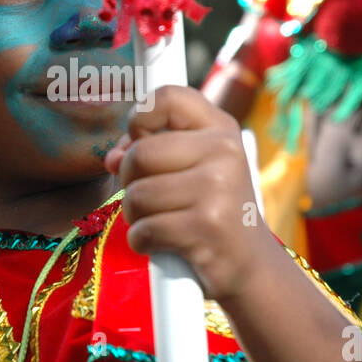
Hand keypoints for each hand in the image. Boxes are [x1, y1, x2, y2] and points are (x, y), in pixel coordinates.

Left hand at [104, 86, 276, 302]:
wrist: (250, 263)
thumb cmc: (211, 209)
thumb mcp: (193, 167)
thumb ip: (151, 150)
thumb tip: (112, 158)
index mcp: (220, 129)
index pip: (167, 97)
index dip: (139, 118)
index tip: (140, 141)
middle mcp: (224, 152)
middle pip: (139, 154)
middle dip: (130, 182)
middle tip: (149, 198)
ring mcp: (218, 189)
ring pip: (137, 195)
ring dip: (135, 217)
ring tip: (160, 222)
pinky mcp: (207, 228)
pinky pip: (144, 230)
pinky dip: (142, 242)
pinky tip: (164, 245)